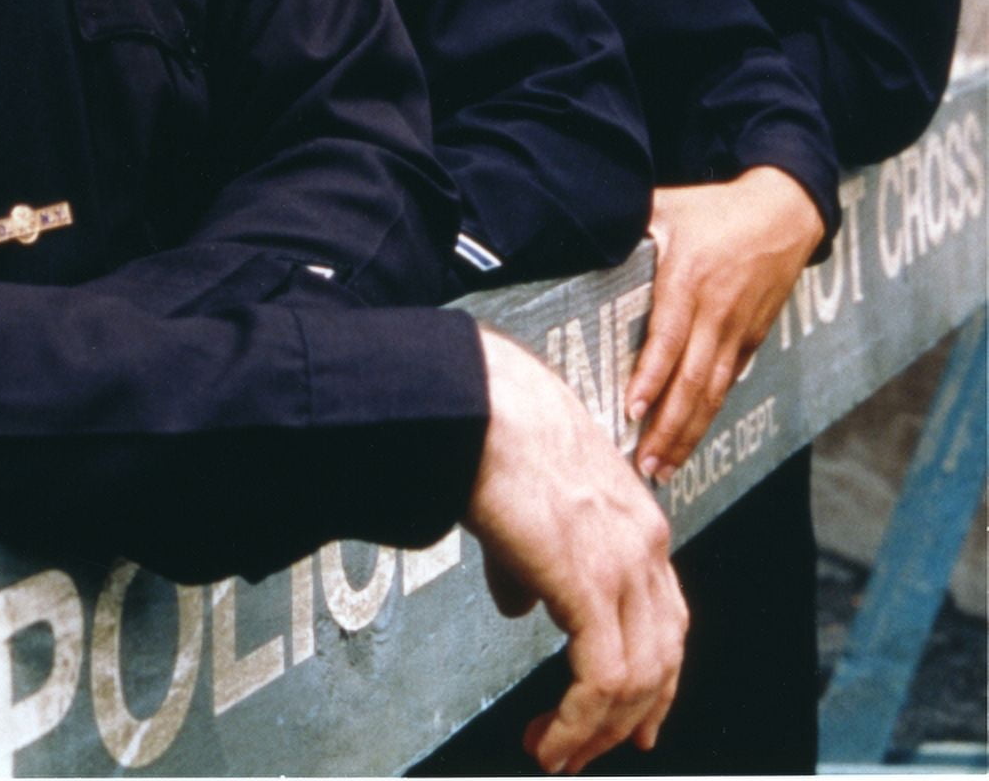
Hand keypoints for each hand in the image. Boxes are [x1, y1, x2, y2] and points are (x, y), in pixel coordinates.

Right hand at [467, 329, 686, 774]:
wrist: (483, 404)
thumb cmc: (496, 433)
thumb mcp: (527, 502)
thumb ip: (530, 557)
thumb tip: (519, 602)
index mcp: (637, 519)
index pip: (665, 617)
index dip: (656, 675)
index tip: (638, 718)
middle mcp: (645, 544)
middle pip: (663, 656)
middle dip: (633, 715)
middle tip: (597, 752)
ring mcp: (624, 565)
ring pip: (637, 679)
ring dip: (597, 732)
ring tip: (555, 753)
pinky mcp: (591, 585)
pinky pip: (602, 682)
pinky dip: (579, 724)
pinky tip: (550, 740)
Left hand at [628, 167, 823, 482]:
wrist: (784, 212)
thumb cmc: (713, 208)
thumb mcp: (666, 205)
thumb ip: (626, 223)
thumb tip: (580, 232)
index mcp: (688, 279)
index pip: (669, 338)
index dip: (652, 378)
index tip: (632, 412)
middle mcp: (716, 311)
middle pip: (693, 380)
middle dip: (669, 427)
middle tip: (645, 465)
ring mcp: (739, 328)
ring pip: (713, 391)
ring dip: (689, 432)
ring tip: (665, 468)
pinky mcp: (754, 336)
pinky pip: (729, 381)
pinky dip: (710, 412)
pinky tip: (692, 436)